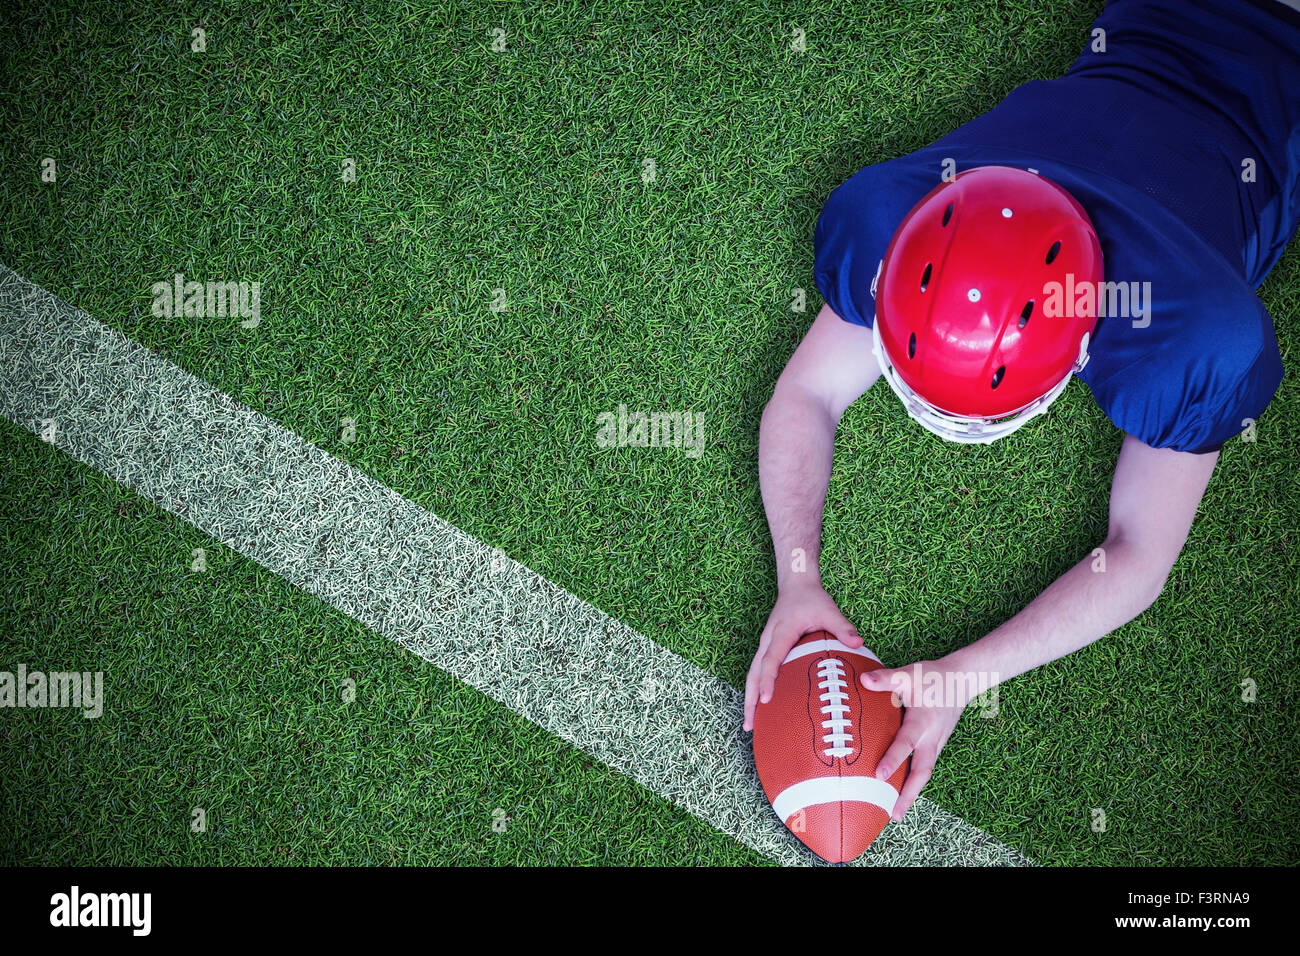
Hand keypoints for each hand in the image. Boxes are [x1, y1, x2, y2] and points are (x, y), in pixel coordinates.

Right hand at [743, 579, 862, 731]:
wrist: (796, 585)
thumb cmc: (812, 599)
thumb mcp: (829, 610)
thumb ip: (842, 627)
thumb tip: (858, 642)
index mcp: (781, 633)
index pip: (771, 659)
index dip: (768, 680)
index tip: (767, 700)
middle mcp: (767, 641)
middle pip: (754, 674)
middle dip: (751, 699)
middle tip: (750, 724)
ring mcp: (765, 645)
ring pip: (752, 675)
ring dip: (750, 698)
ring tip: (750, 724)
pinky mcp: (767, 648)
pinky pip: (758, 671)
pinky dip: (756, 690)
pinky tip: (761, 707)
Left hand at [860, 658, 972, 820]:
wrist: (962, 680)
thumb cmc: (932, 676)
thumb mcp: (908, 674)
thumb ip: (886, 678)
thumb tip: (863, 679)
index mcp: (922, 722)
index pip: (905, 744)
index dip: (892, 760)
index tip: (878, 775)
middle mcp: (931, 738)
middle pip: (921, 772)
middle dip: (908, 795)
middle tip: (894, 815)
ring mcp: (936, 743)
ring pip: (924, 773)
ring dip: (912, 793)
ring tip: (895, 813)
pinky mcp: (937, 745)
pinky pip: (925, 767)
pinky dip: (915, 782)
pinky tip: (902, 792)